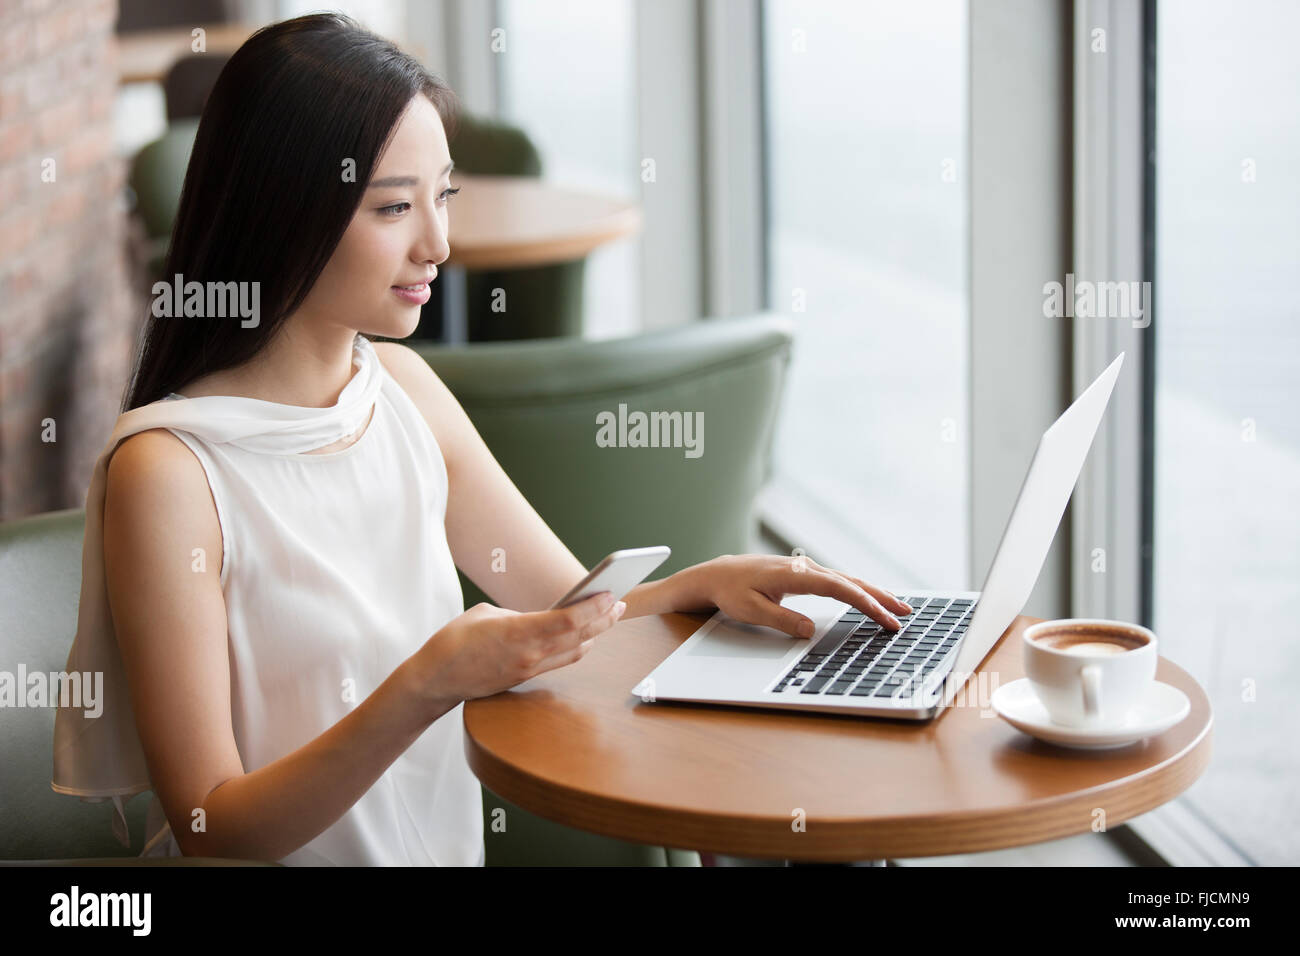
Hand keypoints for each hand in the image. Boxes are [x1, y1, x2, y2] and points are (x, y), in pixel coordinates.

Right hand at [410, 592, 625, 706]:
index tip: (611, 594)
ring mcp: (529, 669)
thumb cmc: (453, 641)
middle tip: (620, 603)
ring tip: (608, 617)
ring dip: (595, 634)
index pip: (569, 621)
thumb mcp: (485, 614)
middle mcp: (530, 655)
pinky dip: (577, 647)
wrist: (435, 681)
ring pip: (575, 652)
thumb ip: (518, 615)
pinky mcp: (525, 678)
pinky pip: (561, 661)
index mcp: (519, 633)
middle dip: (604, 619)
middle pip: (580, 637)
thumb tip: (538, 619)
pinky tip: (584, 636)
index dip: (594, 608)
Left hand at [683, 554, 910, 637]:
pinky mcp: (804, 574)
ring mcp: (806, 569)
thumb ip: (782, 619)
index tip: (885, 619)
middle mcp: (805, 568)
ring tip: (896, 606)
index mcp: (796, 575)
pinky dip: (858, 589)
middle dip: (880, 597)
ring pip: (847, 579)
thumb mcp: (751, 611)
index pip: (841, 589)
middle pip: (852, 581)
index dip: (866, 604)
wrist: (717, 574)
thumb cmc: (731, 591)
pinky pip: (838, 581)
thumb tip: (810, 630)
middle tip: (905, 613)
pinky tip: (868, 597)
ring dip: (873, 593)